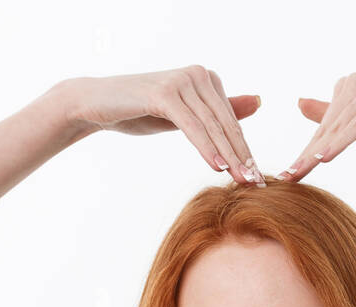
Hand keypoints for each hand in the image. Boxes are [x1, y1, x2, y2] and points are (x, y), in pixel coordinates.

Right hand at [59, 67, 265, 184]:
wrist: (97, 104)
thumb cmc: (139, 111)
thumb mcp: (184, 115)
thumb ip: (218, 111)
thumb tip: (258, 103)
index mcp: (206, 79)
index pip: (231, 121)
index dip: (245, 150)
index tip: (258, 177)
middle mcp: (198, 74)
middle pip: (225, 123)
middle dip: (242, 156)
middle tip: (256, 183)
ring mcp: (182, 81)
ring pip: (212, 126)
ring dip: (229, 155)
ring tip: (242, 180)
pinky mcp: (166, 93)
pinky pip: (192, 125)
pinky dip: (205, 147)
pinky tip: (217, 166)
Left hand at [275, 73, 355, 181]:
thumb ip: (336, 115)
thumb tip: (299, 104)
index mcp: (348, 87)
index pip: (324, 127)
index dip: (305, 153)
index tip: (286, 176)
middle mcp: (355, 82)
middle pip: (327, 128)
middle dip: (307, 156)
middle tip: (286, 179)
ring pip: (340, 127)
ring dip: (319, 151)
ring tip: (300, 171)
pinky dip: (342, 141)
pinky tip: (325, 156)